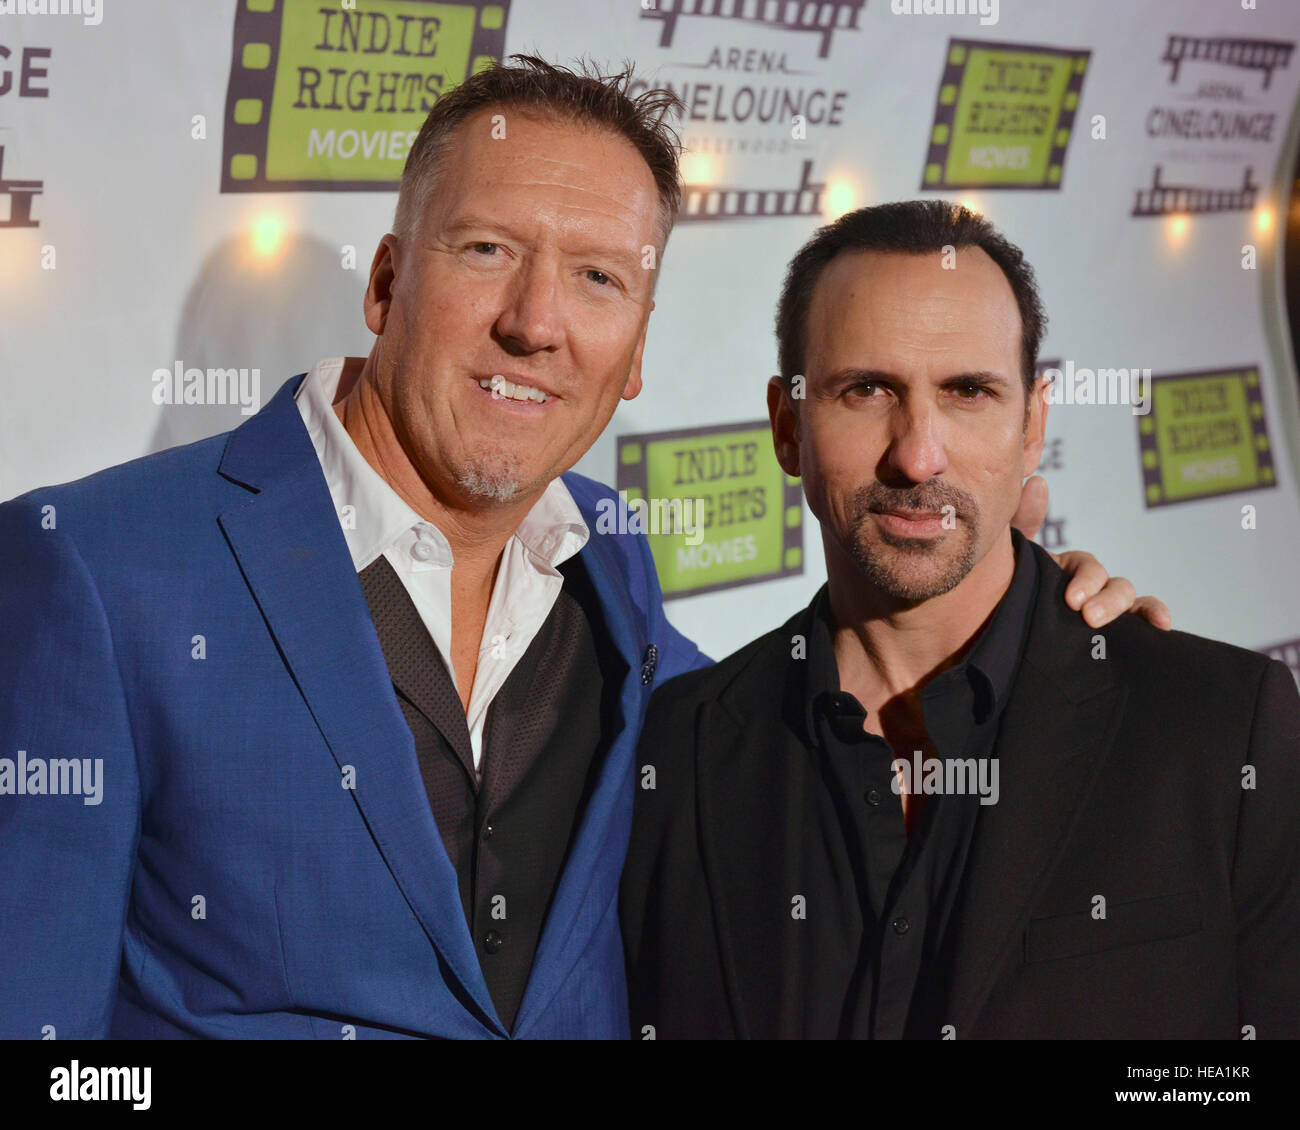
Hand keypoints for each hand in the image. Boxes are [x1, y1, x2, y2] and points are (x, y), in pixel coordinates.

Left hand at [1012, 474, 1171, 630]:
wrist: (987, 635)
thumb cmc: (1004, 587)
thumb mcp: (1008, 556)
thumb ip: (1021, 520)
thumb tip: (1038, 483)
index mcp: (1067, 569)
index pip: (1088, 567)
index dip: (1086, 580)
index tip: (1072, 600)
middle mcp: (1089, 587)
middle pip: (1114, 585)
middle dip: (1106, 600)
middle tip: (1086, 616)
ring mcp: (1100, 608)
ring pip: (1126, 600)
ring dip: (1121, 608)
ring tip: (1103, 625)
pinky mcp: (1108, 632)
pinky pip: (1137, 621)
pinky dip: (1154, 615)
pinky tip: (1162, 624)